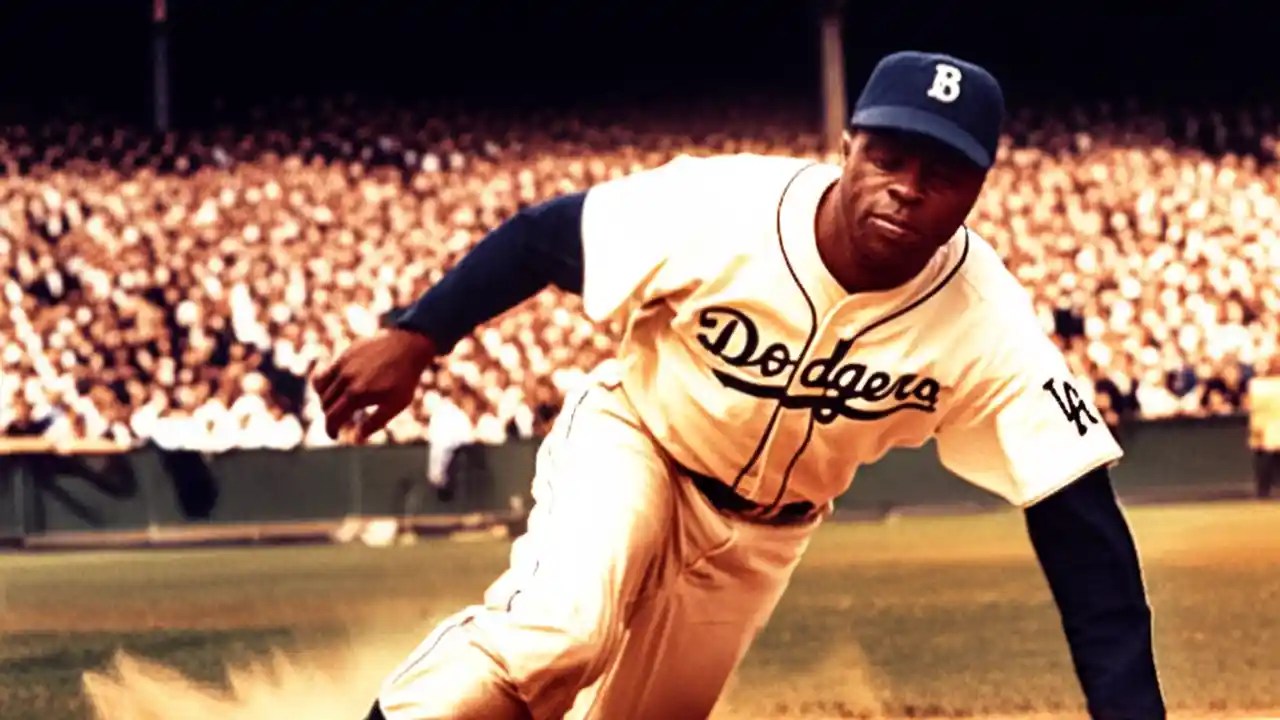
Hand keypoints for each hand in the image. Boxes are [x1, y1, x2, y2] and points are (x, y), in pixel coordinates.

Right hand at [312, 328, 436, 442]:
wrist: (407, 346)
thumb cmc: (404, 379)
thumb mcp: (395, 405)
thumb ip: (375, 423)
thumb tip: (356, 439)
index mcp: (357, 394)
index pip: (332, 418)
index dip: (331, 430)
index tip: (335, 436)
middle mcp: (345, 379)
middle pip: (325, 404)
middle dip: (331, 416)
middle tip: (342, 420)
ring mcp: (342, 365)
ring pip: (320, 388)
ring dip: (325, 400)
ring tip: (337, 405)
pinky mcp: (343, 355)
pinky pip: (325, 372)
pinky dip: (324, 383)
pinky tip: (335, 388)